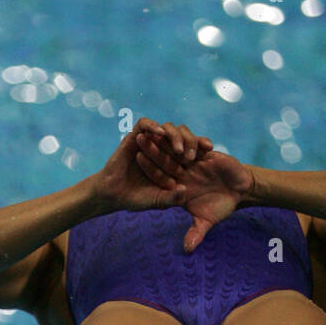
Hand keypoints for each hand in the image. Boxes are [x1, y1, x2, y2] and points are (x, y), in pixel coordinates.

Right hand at [95, 118, 209, 211]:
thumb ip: (172, 198)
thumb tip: (185, 192)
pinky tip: (159, 133)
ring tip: (178, 150)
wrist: (114, 195)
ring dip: (175, 136)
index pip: (191, 148)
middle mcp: (164, 148)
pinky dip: (153, 125)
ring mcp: (150, 141)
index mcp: (173, 160)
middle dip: (192, 140)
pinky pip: (145, 123)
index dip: (202, 146)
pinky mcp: (134, 136)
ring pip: (167, 128)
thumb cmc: (137, 199)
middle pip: (183, 135)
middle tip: (196, 152)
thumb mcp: (159, 200)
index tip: (212, 151)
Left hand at [136, 132, 252, 250]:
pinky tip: (178, 130)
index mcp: (178, 186)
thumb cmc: (223, 206)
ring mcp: (194, 161)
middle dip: (153, 149)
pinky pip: (196, 143)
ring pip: (178, 148)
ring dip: (168, 140)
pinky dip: (190, 139)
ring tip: (157, 131)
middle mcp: (183, 172)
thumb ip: (196, 233)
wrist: (240, 191)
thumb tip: (187, 250)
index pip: (160, 176)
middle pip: (165, 159)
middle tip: (139, 139)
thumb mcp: (207, 221)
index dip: (150, 167)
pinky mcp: (206, 152)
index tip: (138, 159)